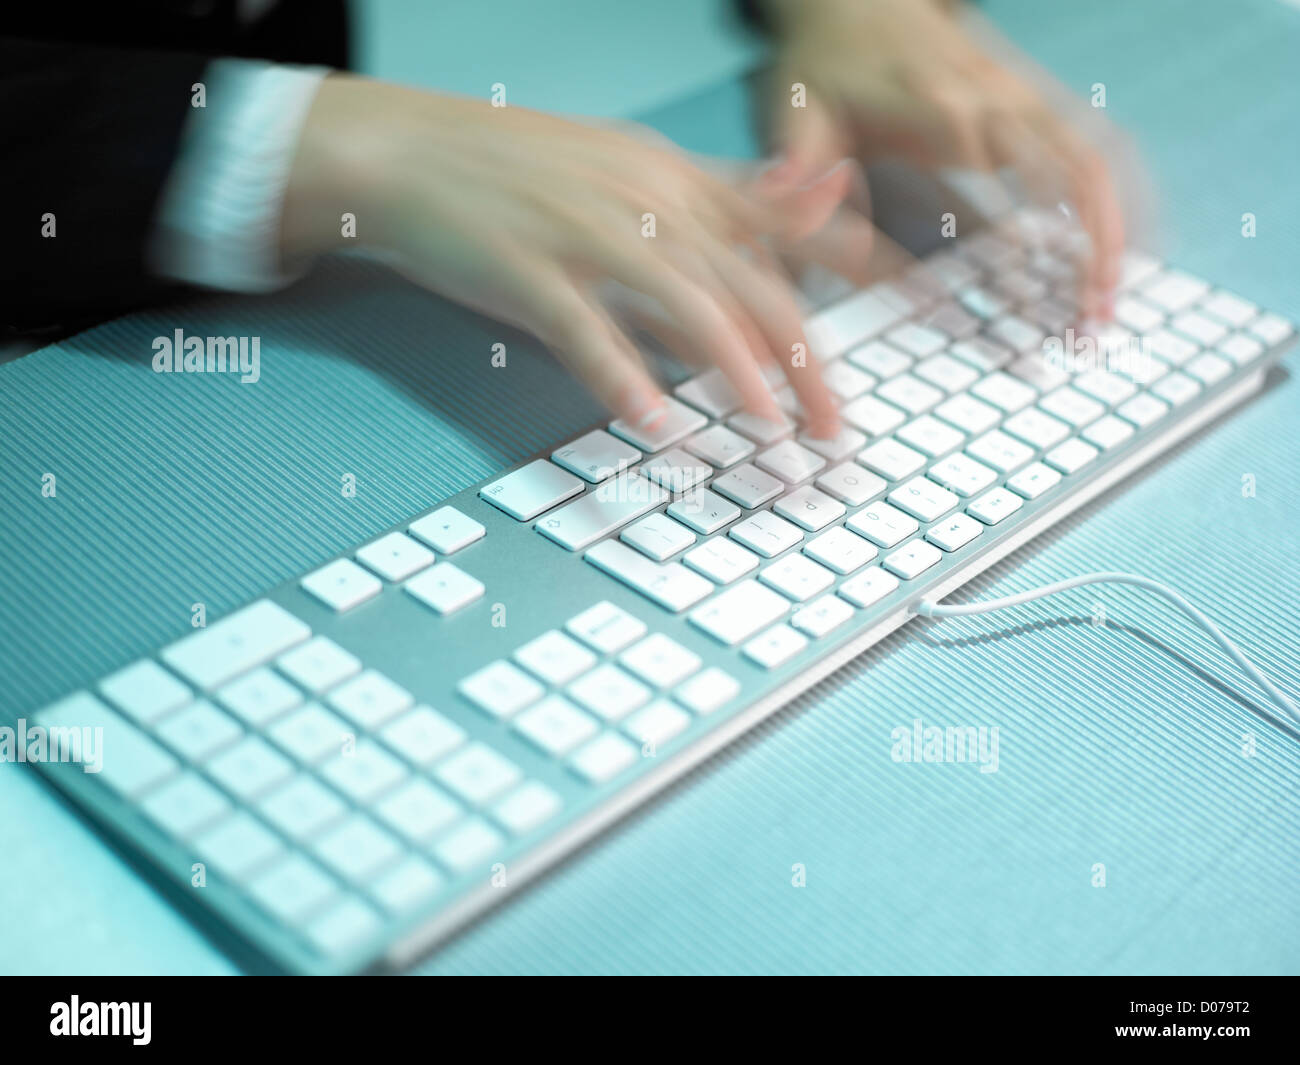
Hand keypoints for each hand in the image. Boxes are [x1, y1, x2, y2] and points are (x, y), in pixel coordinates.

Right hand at [280, 75, 850, 435]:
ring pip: (683, 304)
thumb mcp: (626, 181)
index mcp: (672, 181)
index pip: (778, 235)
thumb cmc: (520, 176)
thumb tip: (768, 272)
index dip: (842, 276)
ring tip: (767, 431)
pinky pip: (583, 329)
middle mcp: (644, 202)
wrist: (409, 149)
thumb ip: (702, 220)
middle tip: (832, 427)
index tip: (884, 323)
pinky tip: (653, 422)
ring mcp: (583, 232)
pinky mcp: (524, 268)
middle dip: (801, 362)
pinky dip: (621, 377)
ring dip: (735, 372)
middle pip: (747, 284)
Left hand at [757, 0, 1126, 317]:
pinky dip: (1124, 196)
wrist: (853, 1)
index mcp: (932, 103)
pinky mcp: (1034, 101)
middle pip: (1068, 163)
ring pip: (1096, 156)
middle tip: (1092, 321)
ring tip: (1111, 305)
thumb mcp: (794, 109)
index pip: (993, 150)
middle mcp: (991, 95)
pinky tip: (1134, 250)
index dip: (1026, 202)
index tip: (1044, 275)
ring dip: (1118, 228)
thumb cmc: (820, 68)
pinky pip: (1097, 144)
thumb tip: (784, 196)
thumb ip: (793, 160)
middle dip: (1093, 241)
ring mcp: (1021, 96)